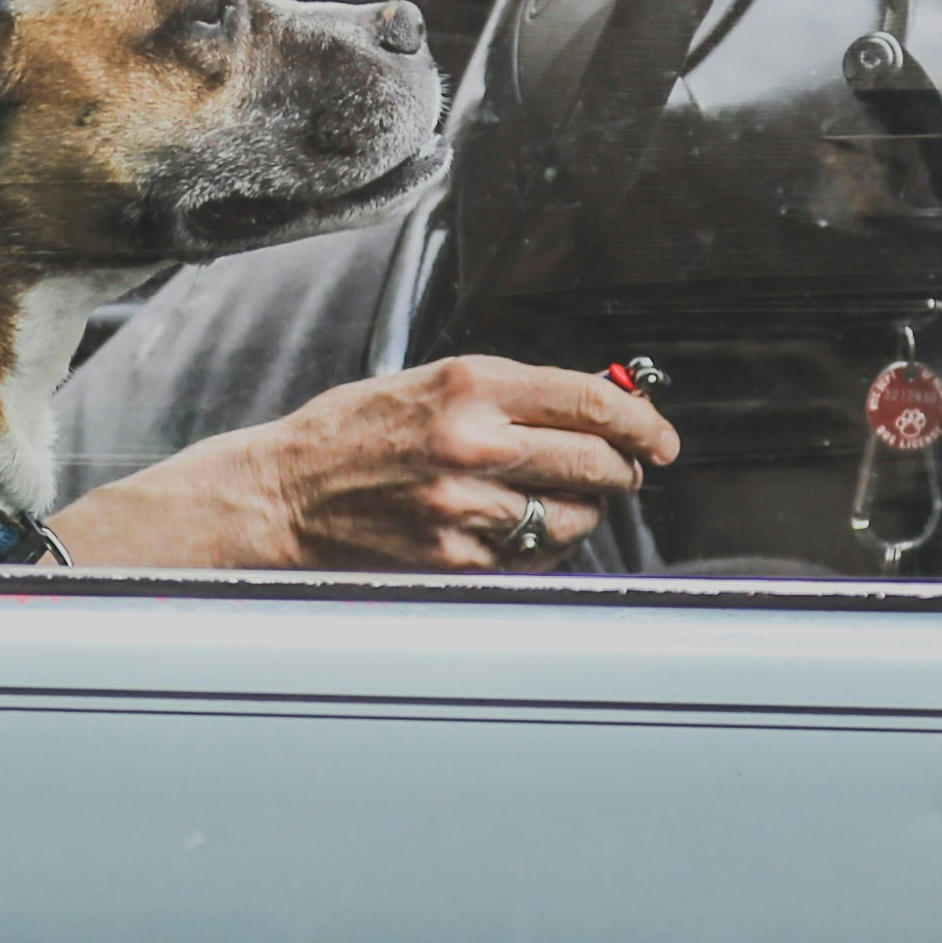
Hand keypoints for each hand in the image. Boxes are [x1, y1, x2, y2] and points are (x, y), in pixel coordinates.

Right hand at [55, 358, 684, 572]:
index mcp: (468, 383)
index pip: (592, 401)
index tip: (661, 437)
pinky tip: (514, 531)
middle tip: (626, 472)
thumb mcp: (428, 384)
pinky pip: (533, 558)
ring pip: (573, 515)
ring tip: (556, 502)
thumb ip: (511, 393)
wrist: (280, 494)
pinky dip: (539, 547)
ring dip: (582, 511)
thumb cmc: (352, 434)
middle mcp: (471, 441)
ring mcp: (463, 506)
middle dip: (624, 469)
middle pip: (596, 460)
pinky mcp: (454, 559)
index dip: (643, 422)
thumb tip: (599, 404)